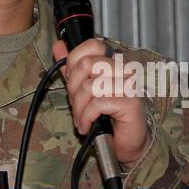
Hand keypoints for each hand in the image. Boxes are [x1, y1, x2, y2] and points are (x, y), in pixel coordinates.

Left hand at [52, 37, 149, 165]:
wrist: (125, 143)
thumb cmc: (108, 118)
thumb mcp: (83, 90)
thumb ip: (72, 69)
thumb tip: (58, 47)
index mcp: (114, 63)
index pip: (93, 45)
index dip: (75, 62)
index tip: (73, 82)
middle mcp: (124, 70)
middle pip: (86, 65)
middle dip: (73, 89)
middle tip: (77, 105)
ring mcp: (129, 85)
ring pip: (89, 86)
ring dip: (79, 108)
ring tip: (82, 119)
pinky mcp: (130, 102)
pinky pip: (97, 104)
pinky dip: (86, 118)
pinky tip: (87, 126)